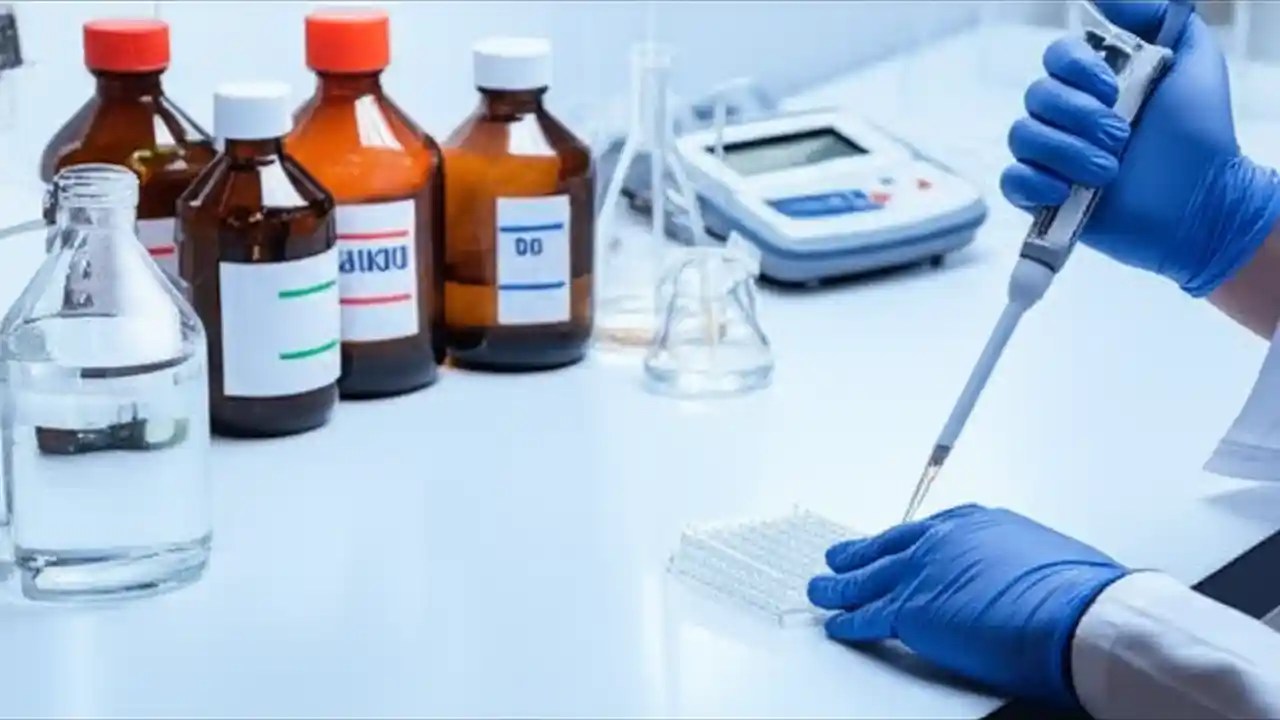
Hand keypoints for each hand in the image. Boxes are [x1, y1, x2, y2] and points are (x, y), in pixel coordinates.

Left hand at [808, 505, 1126, 707]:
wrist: (1080, 616)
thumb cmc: (1080, 593)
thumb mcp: (1049, 562)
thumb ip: (1021, 566)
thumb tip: (1030, 583)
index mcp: (979, 523)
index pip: (930, 531)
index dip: (906, 542)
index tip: (893, 544)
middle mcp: (944, 540)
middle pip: (890, 546)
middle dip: (862, 552)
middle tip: (841, 555)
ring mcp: (923, 572)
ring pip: (869, 578)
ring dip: (841, 585)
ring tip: (822, 587)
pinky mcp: (911, 609)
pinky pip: (868, 616)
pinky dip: (848, 621)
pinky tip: (837, 624)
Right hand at [1000, 1, 1279, 296]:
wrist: (1201, 202)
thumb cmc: (1200, 134)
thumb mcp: (1193, 60)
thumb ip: (1157, 17)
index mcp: (1095, 81)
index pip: (1057, 56)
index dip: (1077, 70)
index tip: (1113, 88)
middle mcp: (1068, 115)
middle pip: (1036, 95)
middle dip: (1079, 117)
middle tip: (1122, 138)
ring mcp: (1052, 156)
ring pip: (1022, 136)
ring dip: (1066, 152)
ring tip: (1109, 171)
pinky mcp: (1043, 197)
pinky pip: (1011, 180)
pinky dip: (1034, 183)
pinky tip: (1065, 192)